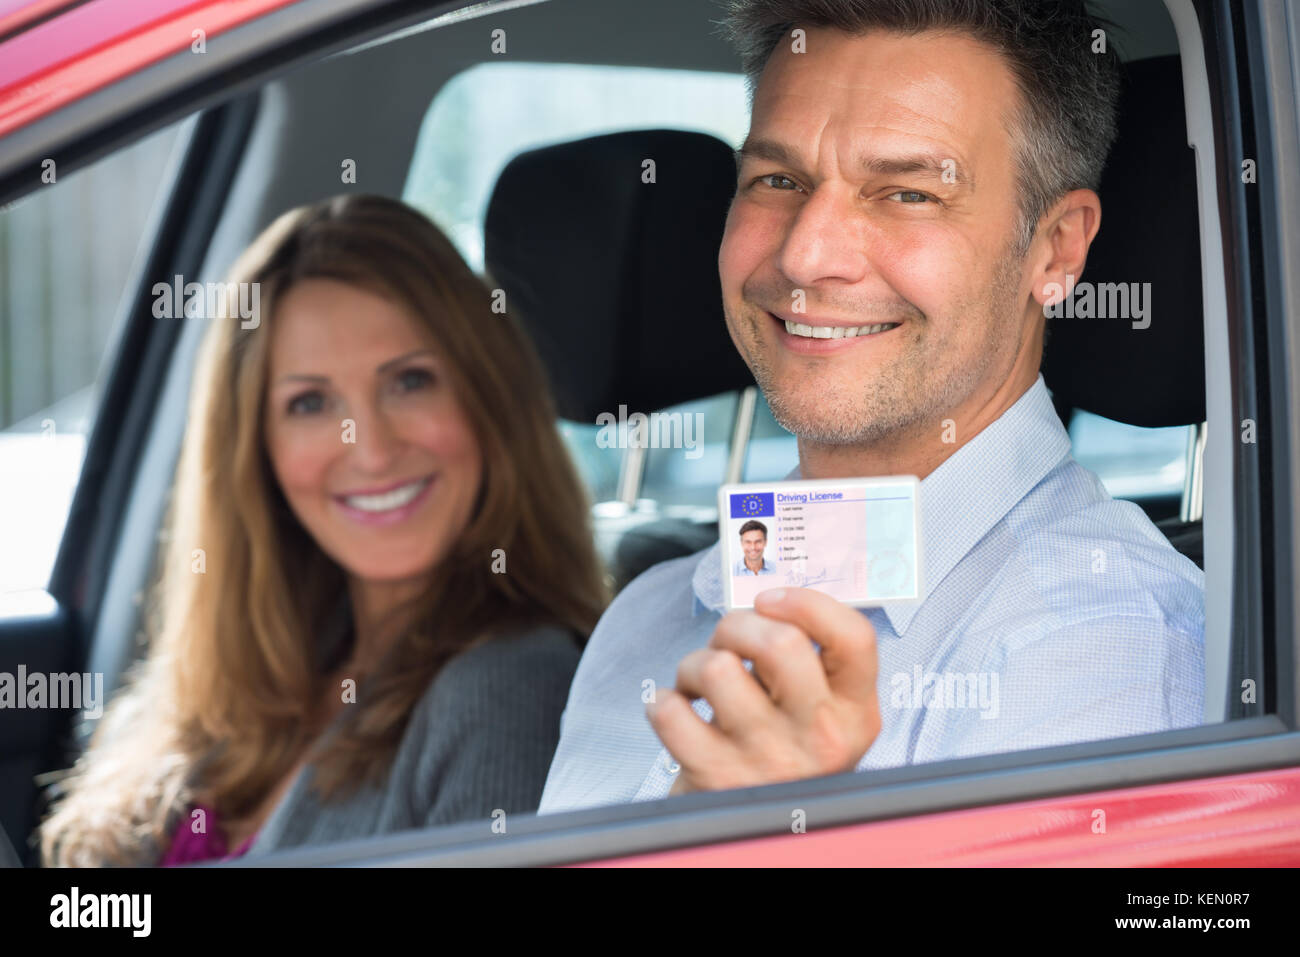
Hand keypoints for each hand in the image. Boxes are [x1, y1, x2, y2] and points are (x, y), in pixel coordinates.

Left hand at [647, 587, 880, 794]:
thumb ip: (809, 665)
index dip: (808, 602)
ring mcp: (769, 760)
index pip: (854, 638)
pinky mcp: (717, 778)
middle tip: (727, 641)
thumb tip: (767, 600)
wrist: (751, 833)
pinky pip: (671, 711)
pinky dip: (662, 702)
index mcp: (855, 714)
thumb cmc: (779, 754)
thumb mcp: (818, 715)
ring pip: (718, 668)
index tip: (770, 598)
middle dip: (737, 624)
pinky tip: (677, 712)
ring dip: (695, 663)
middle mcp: (821, 738)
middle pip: (780, 642)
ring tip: (699, 684)